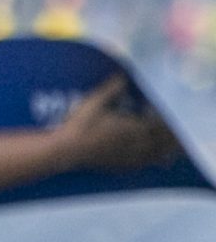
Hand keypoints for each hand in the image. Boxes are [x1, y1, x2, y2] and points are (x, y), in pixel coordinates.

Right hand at [53, 77, 181, 173]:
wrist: (65, 150)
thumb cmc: (80, 124)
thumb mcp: (94, 101)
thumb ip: (111, 89)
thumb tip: (123, 75)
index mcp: (133, 127)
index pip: (158, 123)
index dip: (163, 118)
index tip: (160, 111)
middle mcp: (136, 143)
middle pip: (161, 141)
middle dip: (170, 136)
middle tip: (175, 131)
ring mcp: (128, 157)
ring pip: (154, 155)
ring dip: (165, 151)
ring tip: (172, 149)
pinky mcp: (118, 165)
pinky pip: (140, 164)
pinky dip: (149, 161)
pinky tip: (150, 160)